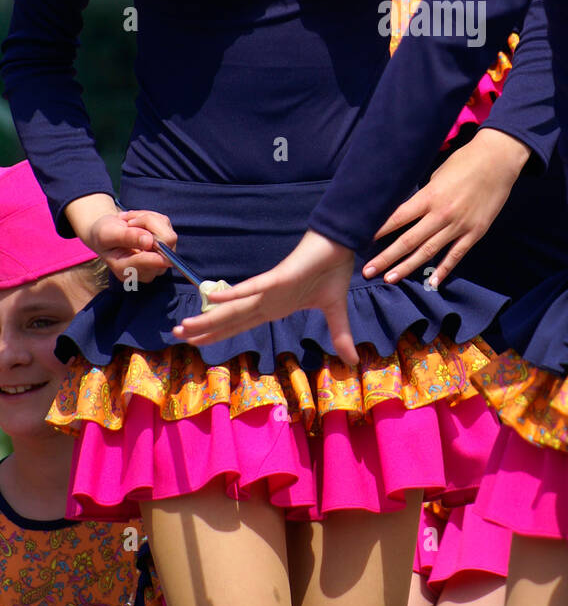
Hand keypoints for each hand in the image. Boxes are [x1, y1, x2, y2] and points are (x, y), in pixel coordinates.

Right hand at [86, 208, 177, 285]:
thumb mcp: (107, 234)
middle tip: (129, 220)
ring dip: (149, 220)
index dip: (155, 253)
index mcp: (130, 271)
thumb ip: (126, 237)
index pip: (151, 265)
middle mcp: (149, 269)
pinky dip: (152, 218)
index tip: (150, 241)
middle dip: (148, 225)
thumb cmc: (103, 235)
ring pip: (168, 234)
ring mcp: (160, 258)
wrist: (108, 231)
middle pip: (166, 246)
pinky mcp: (167, 244)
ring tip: (130, 221)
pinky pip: (166, 225)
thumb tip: (149, 241)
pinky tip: (138, 222)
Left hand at [173, 231, 358, 364]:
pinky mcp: (278, 277)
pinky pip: (252, 287)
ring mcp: (269, 290)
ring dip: (209, 318)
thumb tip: (354, 361)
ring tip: (183, 327)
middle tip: (175, 335)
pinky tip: (212, 296)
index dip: (218, 334)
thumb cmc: (332, 270)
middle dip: (203, 329)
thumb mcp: (335, 311)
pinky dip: (233, 292)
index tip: (194, 343)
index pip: (240, 325)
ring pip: (234, 308)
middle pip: (229, 319)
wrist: (340, 245)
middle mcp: (266, 301)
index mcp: (274, 308)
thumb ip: (340, 336)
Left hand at [361, 127, 530, 286]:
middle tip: (367, 271)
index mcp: (430, 196)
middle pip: (408, 240)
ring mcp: (459, 226)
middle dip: (386, 257)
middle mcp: (442, 214)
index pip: (397, 217)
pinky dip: (443, 271)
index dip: (378, 231)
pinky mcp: (475, 233)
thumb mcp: (437, 175)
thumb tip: (406, 211)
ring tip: (389, 279)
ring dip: (407, 267)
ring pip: (428, 252)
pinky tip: (431, 283)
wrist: (498, 160)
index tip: (359, 241)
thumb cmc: (465, 162)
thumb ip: (424, 196)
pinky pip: (456, 255)